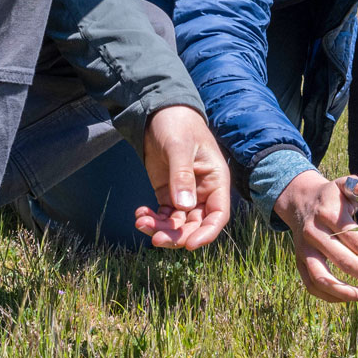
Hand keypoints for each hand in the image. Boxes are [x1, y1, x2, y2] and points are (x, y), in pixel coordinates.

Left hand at [132, 105, 230, 249]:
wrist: (159, 113)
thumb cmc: (177, 124)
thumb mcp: (179, 147)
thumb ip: (182, 175)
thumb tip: (184, 206)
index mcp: (216, 180)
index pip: (218, 215)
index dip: (206, 233)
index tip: (189, 245)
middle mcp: (203, 191)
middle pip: (195, 225)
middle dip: (177, 235)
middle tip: (156, 238)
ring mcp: (185, 194)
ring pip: (177, 224)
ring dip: (160, 228)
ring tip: (141, 222)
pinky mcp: (168, 193)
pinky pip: (163, 215)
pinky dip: (152, 218)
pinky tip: (140, 214)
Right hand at [273, 170, 357, 303]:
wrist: (299, 202)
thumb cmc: (331, 196)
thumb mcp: (342, 184)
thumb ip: (355, 185)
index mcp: (328, 215)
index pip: (356, 241)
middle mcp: (314, 234)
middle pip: (343, 261)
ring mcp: (304, 250)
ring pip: (322, 279)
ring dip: (347, 292)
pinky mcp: (299, 262)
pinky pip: (312, 286)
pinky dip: (330, 296)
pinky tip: (350, 297)